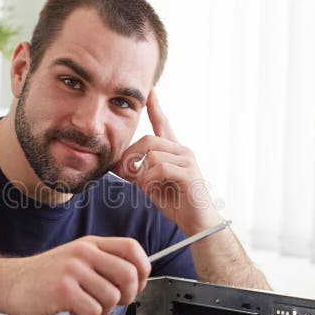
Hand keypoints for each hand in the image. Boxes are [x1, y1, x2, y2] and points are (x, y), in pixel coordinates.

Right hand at [3, 236, 151, 314]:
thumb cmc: (44, 275)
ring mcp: (73, 270)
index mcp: (90, 244)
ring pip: (112, 297)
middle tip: (112, 301)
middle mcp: (83, 253)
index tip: (137, 283)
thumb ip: (103, 263)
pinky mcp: (63, 289)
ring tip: (84, 305)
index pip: (132, 247)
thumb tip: (136, 278)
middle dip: (127, 295)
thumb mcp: (75, 258)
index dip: (143, 268)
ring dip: (102, 310)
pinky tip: (73, 310)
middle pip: (129, 274)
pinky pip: (93, 310)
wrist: (10, 282)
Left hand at [112, 90, 217, 235]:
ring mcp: (187, 160)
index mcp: (173, 151)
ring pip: (152, 154)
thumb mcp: (150, 185)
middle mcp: (182, 150)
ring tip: (148, 187)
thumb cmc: (176, 203)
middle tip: (126, 173)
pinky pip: (159, 168)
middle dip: (131, 155)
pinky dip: (150, 180)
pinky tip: (155, 190)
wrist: (197, 223)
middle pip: (148, 139)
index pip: (163, 123)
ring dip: (142, 174)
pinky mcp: (189, 172)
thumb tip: (117, 164)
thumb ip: (136, 173)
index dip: (155, 107)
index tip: (150, 91)